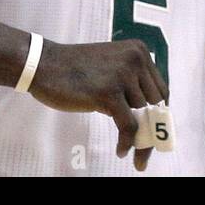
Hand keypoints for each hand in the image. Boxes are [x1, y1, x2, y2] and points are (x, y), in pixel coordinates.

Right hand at [28, 38, 168, 170]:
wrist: (42, 64)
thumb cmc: (74, 71)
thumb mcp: (110, 69)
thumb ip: (131, 84)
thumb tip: (150, 118)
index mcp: (139, 51)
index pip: (161, 89)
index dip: (160, 114)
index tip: (156, 134)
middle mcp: (136, 59)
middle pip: (157, 104)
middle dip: (153, 130)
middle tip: (145, 151)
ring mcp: (123, 74)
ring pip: (144, 116)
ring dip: (139, 139)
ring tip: (131, 152)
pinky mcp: (109, 92)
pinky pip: (129, 125)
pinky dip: (128, 142)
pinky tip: (121, 151)